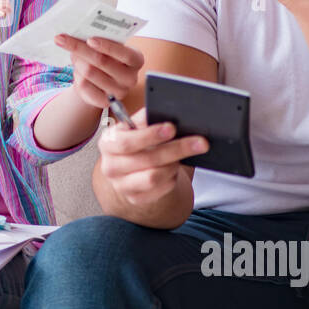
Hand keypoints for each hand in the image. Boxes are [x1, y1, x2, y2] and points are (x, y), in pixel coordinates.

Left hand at [53, 33, 143, 109]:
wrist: (101, 81)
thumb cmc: (106, 57)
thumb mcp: (107, 47)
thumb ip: (99, 40)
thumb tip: (78, 34)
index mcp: (136, 60)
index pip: (125, 54)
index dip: (107, 46)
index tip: (89, 39)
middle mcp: (130, 78)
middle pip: (102, 61)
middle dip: (80, 48)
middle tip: (61, 39)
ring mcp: (119, 92)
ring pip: (89, 72)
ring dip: (77, 61)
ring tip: (74, 55)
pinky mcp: (104, 102)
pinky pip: (84, 86)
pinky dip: (77, 75)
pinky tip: (77, 70)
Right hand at [98, 107, 208, 221]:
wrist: (133, 166)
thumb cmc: (137, 140)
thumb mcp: (137, 126)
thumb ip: (146, 119)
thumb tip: (164, 109)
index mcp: (108, 143)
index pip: (127, 142)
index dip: (150, 135)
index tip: (172, 128)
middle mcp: (110, 166)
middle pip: (147, 160)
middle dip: (176, 149)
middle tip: (200, 142)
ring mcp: (121, 185)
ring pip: (154, 177)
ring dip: (173, 164)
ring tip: (182, 155)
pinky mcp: (135, 198)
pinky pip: (160, 190)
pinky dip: (172, 178)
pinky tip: (174, 168)